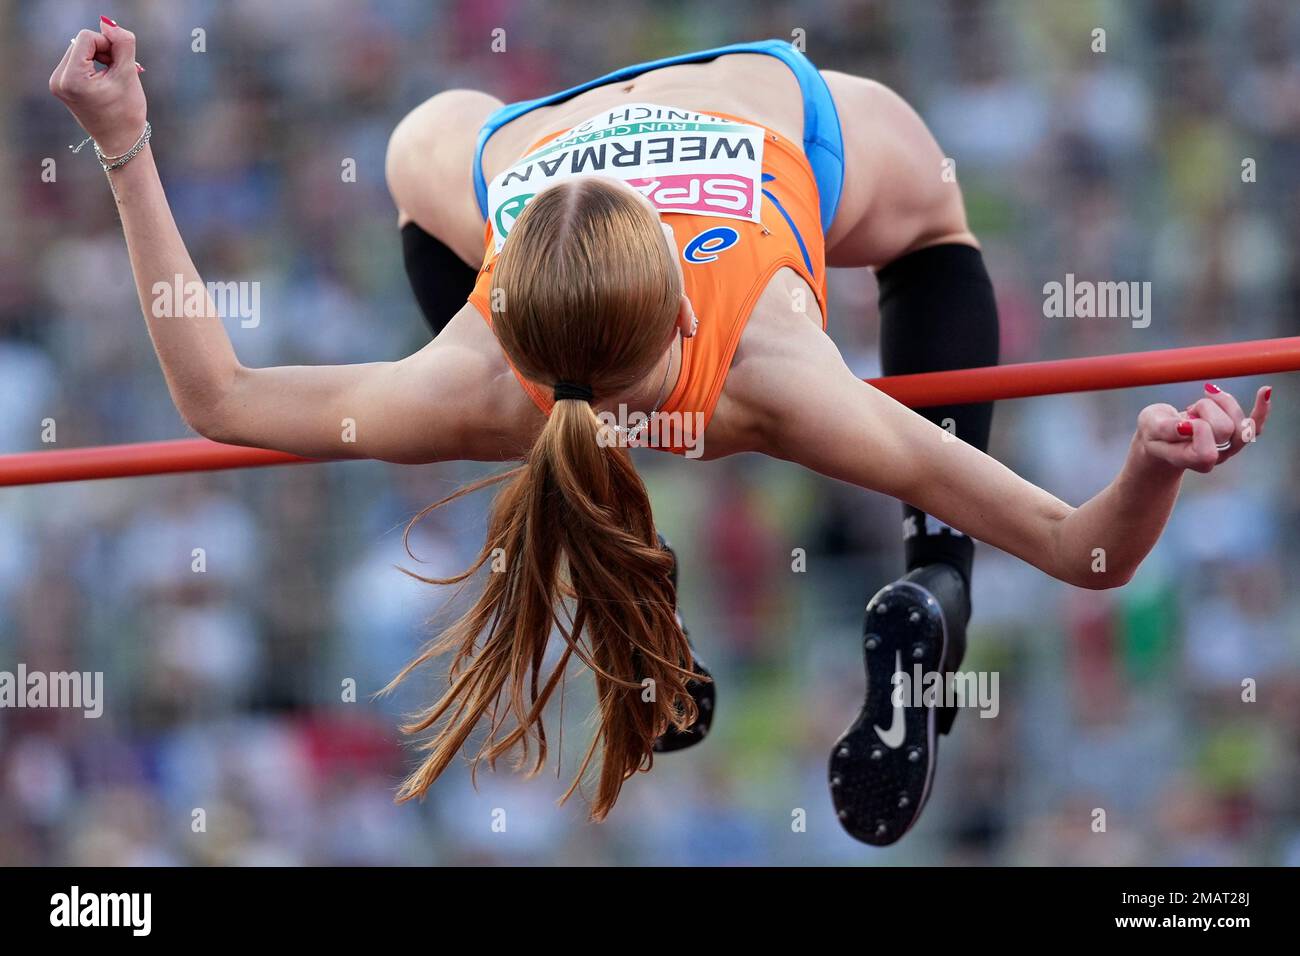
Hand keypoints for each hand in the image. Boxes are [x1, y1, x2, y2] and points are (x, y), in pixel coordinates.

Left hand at [49, 17, 145, 156]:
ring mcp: (57, 82)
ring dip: (99, 57)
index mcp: (72, 79)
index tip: (122, 63)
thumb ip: (122, 44)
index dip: (108, 44)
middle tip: (119, 71)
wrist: (120, 141)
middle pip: (81, 42)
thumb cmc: (127, 112)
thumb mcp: (128, 75)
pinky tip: (105, 79)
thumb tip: (108, 25)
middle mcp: (58, 79)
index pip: (86, 38)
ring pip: (79, 50)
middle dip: (103, 51)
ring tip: (114, 77)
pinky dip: (93, 64)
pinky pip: (77, 61)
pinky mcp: (61, 85)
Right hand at [1135, 383, 1271, 473]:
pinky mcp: (1237, 435)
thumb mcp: (1149, 427)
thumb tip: (1187, 426)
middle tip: (1187, 411)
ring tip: (1199, 405)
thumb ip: (1166, 429)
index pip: (1207, 451)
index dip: (1198, 428)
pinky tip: (1264, 391)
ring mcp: (1229, 447)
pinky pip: (1255, 424)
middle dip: (1204, 410)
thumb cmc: (1154, 433)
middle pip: (1225, 429)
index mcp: (1192, 460)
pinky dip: (1261, 408)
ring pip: (1240, 421)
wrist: (1163, 440)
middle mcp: (1216, 457)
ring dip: (1221, 403)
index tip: (1184, 418)